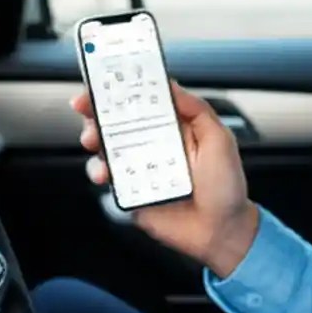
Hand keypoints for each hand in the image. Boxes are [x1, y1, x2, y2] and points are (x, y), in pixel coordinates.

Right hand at [70, 81, 258, 277]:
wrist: (220, 232)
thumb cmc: (226, 187)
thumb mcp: (219, 140)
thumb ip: (197, 110)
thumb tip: (171, 85)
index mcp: (174, 127)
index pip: (144, 101)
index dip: (124, 89)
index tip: (105, 80)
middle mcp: (154, 144)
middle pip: (118, 120)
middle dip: (97, 110)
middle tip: (85, 106)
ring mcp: (140, 167)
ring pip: (106, 146)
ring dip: (93, 138)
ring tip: (92, 140)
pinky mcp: (130, 190)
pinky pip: (107, 177)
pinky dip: (98, 171)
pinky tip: (104, 173)